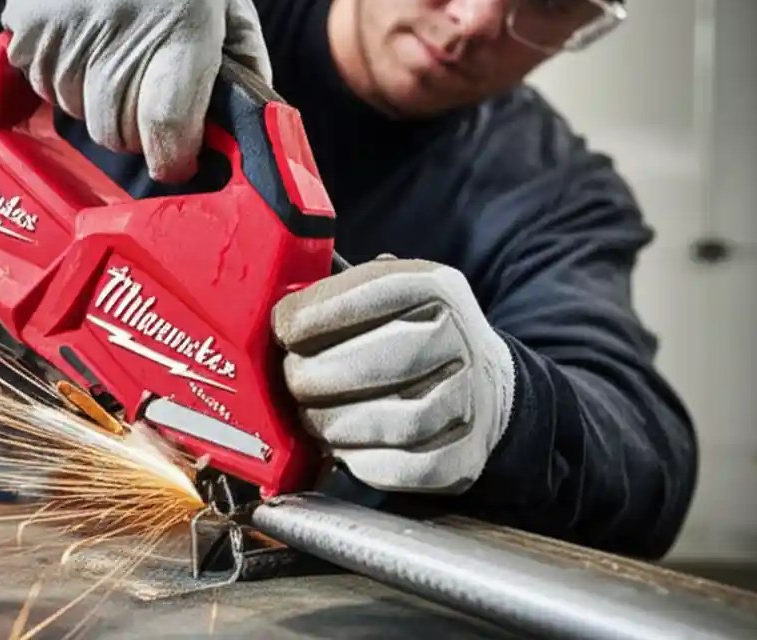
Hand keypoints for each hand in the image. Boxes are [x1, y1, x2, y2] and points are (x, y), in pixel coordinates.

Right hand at [3, 0, 271, 181]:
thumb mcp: (230, 12)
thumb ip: (243, 79)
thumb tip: (237, 143)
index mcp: (186, 15)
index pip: (166, 126)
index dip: (172, 158)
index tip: (177, 160)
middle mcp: (123, 17)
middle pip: (118, 132)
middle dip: (137, 131)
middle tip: (146, 91)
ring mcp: (68, 22)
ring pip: (81, 117)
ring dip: (98, 104)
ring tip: (113, 55)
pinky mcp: (27, 25)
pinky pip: (46, 91)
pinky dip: (66, 82)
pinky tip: (84, 45)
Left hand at [272, 257, 516, 492]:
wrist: (485, 386)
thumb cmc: (410, 335)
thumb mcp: (387, 295)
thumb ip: (338, 296)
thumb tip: (271, 310)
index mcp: (432, 287)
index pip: (369, 292)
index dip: (312, 313)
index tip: (281, 329)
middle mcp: (458, 337)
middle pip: (375, 362)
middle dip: (312, 375)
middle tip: (291, 380)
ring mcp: (468, 399)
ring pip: (389, 422)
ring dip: (332, 423)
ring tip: (312, 417)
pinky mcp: (462, 456)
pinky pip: (402, 469)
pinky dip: (360, 461)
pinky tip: (342, 447)